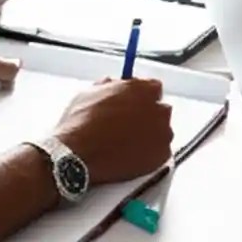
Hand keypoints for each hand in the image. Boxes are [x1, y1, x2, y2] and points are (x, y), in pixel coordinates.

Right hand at [54, 78, 173, 184]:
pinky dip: (149, 155)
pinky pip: (160, 153)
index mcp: (143, 89)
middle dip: (147, 117)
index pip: (153, 88)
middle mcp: (158, 109)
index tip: (134, 104)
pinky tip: (130, 156)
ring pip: (162, 132)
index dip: (141, 97)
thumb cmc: (81, 125)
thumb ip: (110, 86)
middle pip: (160, 110)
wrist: (78, 155)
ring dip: (149, 136)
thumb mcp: (90, 93)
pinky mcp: (161, 155)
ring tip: (126, 144)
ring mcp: (162, 133)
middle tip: (127, 127)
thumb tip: (112, 85)